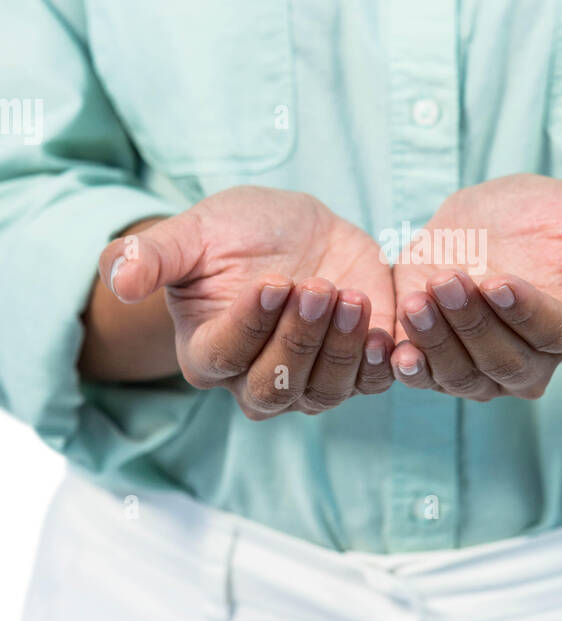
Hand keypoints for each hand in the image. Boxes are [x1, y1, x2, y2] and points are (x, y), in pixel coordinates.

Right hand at [98, 187, 394, 415]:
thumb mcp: (192, 233)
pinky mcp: (357, 367)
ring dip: (341, 348)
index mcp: (208, 352)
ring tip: (352, 296)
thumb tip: (119, 280)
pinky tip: (383, 328)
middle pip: (275, 387)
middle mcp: (255, 379)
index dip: (249, 325)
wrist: (297, 229)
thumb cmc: (235, 233)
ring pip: (325, 391)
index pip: (226, 356)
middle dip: (298, 339)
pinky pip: (372, 382)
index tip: (271, 282)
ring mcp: (309, 381)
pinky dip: (380, 362)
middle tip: (316, 285)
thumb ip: (150, 256)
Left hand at [390, 174, 561, 400]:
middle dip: (474, 324)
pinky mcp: (439, 364)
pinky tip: (392, 347)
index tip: (496, 280)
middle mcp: (534, 361)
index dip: (526, 312)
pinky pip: (425, 381)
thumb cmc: (542, 218)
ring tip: (416, 299)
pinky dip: (408, 369)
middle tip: (448, 279)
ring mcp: (485, 370)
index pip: (554, 333)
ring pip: (463, 376)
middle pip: (505, 362)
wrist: (486, 227)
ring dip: (436, 342)